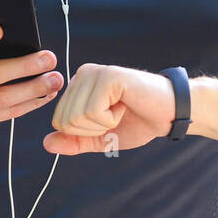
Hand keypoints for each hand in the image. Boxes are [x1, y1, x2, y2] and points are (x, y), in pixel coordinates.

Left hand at [42, 63, 176, 155]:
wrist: (170, 114)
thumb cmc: (138, 122)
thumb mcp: (101, 138)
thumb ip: (74, 141)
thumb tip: (46, 144)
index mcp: (78, 86)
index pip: (58, 122)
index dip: (85, 133)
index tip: (108, 120)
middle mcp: (82, 74)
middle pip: (64, 121)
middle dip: (92, 130)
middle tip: (115, 116)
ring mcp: (94, 73)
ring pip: (76, 117)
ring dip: (103, 124)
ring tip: (121, 109)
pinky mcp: (108, 76)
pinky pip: (92, 112)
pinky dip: (111, 119)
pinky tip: (125, 105)